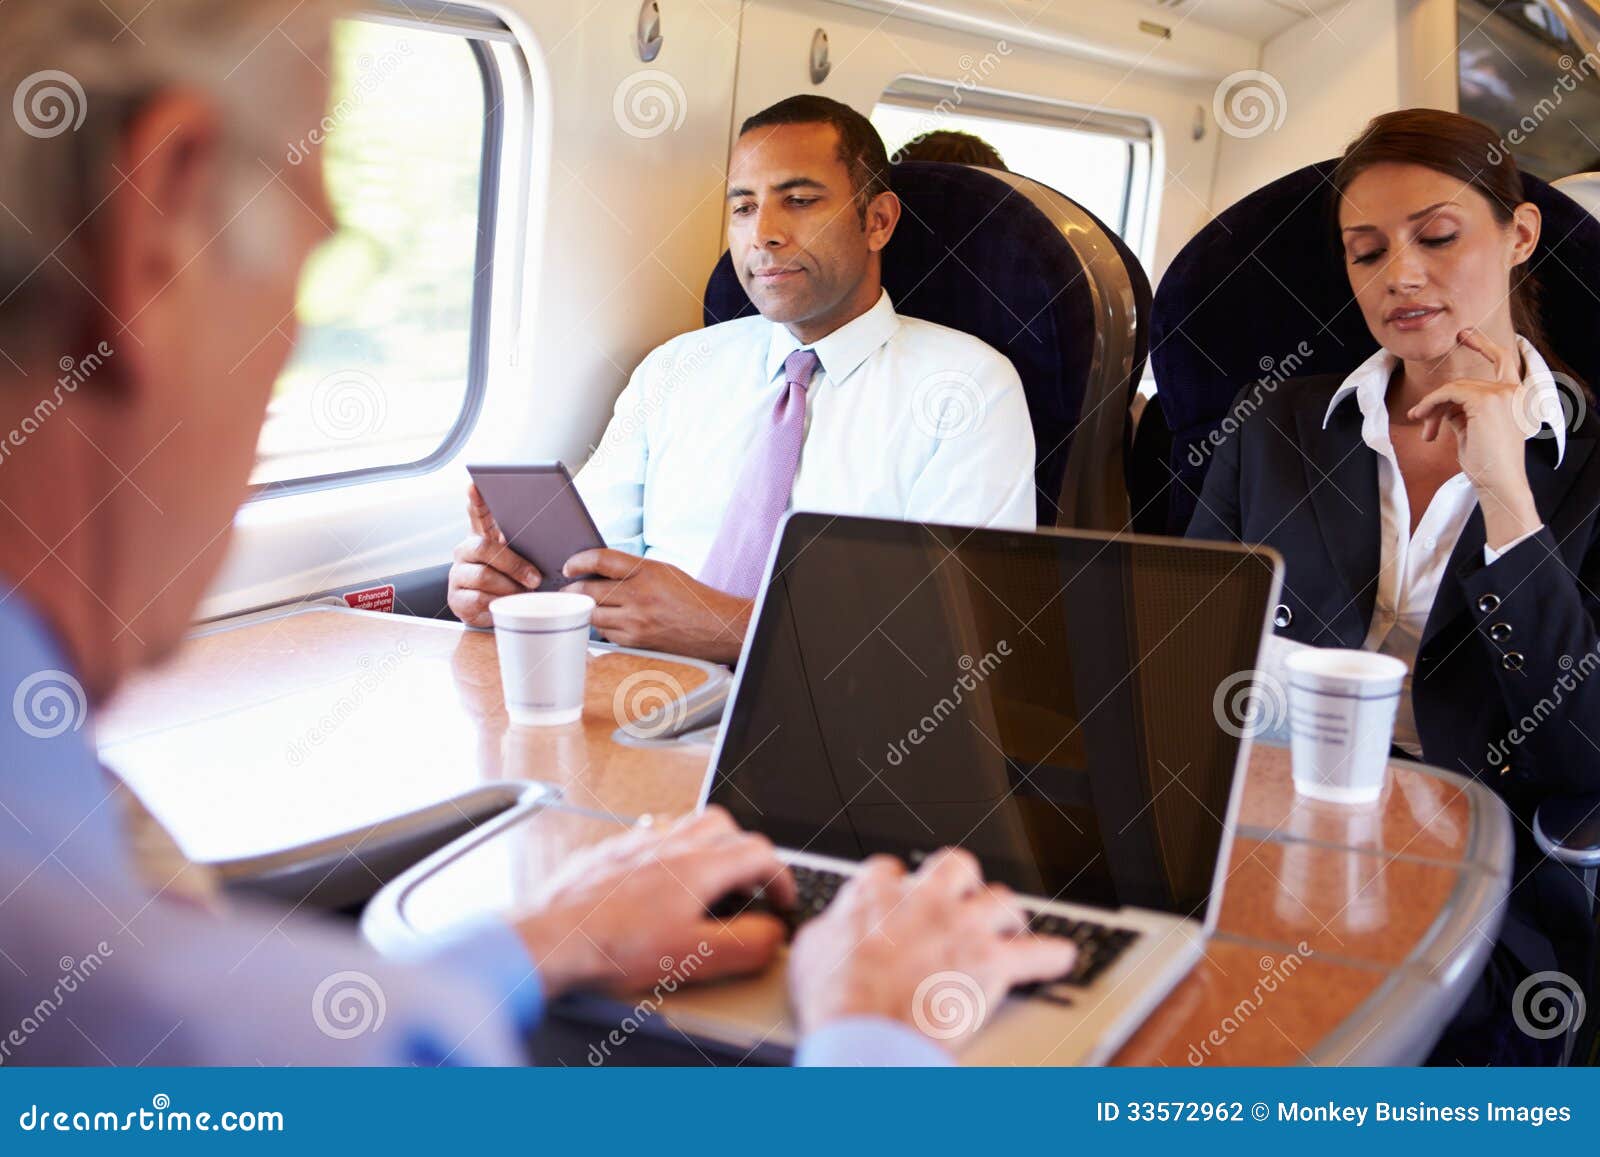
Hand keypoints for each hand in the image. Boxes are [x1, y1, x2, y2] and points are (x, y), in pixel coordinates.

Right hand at [446, 484, 542, 626]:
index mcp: (482, 536)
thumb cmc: (511, 579)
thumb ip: (527, 546)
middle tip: (535, 578)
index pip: (476, 513)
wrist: (492, 611)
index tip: (475, 485)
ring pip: (483, 576)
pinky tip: (509, 604)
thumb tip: (556, 534)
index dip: (476, 500)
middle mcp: (465, 551)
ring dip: (509, 586)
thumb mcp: (519, 560)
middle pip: (483, 548)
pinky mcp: (457, 598)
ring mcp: (458, 574)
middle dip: (513, 564)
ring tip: (524, 593)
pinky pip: (479, 599)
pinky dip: (499, 602)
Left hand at [511, 807, 795, 997]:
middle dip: (748, 853)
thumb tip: (774, 935)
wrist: (551, 938)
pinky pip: (650, 833)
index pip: (759, 853)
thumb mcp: (692, 958)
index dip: (781, 877)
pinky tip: (660, 875)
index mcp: (697, 868)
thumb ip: (744, 945)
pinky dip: (670, 848)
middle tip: (750, 885)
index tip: (782, 899)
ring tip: (711, 876)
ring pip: (688, 822)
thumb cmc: (612, 949)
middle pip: (727, 826)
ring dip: (711, 844)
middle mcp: (669, 845)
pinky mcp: (608, 852)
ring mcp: (636, 843)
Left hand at [563, 548, 751, 663]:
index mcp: (646, 572)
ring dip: (585, 610)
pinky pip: (606, 634)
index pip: (601, 560)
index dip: (579, 561)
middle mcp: (639, 597)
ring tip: (582, 605)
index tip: (569, 566)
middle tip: (566, 590)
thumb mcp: (662, 571)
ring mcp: (636, 623)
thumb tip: (595, 571)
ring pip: (593, 616)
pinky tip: (607, 622)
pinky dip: (602, 627)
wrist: (714, 627)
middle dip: (572, 591)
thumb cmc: (689, 596)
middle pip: (588, 592)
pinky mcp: (636, 642)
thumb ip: (630, 570)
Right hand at [787, 850, 1076, 1050]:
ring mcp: (963, 927)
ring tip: (1010, 926)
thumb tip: (829, 929)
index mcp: (877, 893)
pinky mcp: (993, 963)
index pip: (890, 871)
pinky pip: (1038, 952)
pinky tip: (1061, 956)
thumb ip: (828, 929)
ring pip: (1002, 901)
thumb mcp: (811, 953)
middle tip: (962, 898)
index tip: (900, 898)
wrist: (867, 1034)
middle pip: (956, 866)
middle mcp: (925, 900)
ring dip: (1006, 915)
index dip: (898, 885)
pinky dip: (1052, 956)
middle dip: (962, 881)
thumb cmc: (836, 1001)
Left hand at [1406, 327, 1541, 547]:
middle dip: (1441, 399)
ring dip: (1433, 408)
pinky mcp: (1486, 400)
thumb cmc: (1487, 463)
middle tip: (1425, 416)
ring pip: (1454, 389)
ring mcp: (1502, 393)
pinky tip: (1422, 419)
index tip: (1465, 334)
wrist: (1499, 482)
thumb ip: (1463, 410)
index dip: (1484, 345)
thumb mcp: (1473, 430)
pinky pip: (1449, 393)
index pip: (1503, 362)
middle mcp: (1513, 391)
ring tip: (1424, 430)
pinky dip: (1431, 404)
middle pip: (1466, 382)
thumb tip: (1443, 403)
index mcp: (1517, 397)